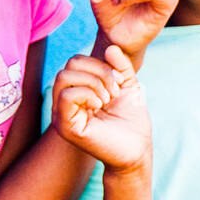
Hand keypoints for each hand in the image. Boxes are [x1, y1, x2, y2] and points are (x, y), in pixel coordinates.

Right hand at [52, 45, 151, 172]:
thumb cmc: (132, 122)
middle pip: (69, 66)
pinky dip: (87, 95)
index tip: (119, 82)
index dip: (100, 65)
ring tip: (107, 100)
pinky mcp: (66, 126)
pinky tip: (99, 106)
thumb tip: (110, 48)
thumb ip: (121, 66)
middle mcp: (64, 102)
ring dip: (93, 84)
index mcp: (76, 91)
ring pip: (64, 77)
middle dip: (98, 73)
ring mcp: (62, 115)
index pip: (76, 61)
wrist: (137, 150)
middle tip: (114, 92)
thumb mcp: (129, 86)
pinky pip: (66, 96)